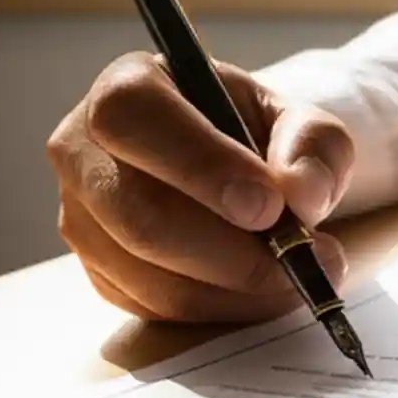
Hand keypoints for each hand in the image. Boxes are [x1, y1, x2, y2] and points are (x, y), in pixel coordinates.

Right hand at [47, 53, 354, 322]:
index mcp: (129, 89)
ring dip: (236, 289)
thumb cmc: (261, 138)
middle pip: (138, 213)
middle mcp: (84, 151)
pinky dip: (223, 308)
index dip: (200, 166)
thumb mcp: (301, 123)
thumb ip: (314, 148)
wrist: (240, 172)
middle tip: (302, 259)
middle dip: (231, 252)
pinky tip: (265, 291)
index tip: (268, 208)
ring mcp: (83, 217)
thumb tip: (302, 194)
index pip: (135, 119)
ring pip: (149, 274)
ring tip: (299, 275)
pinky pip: (158, 307)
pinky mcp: (100, 272)